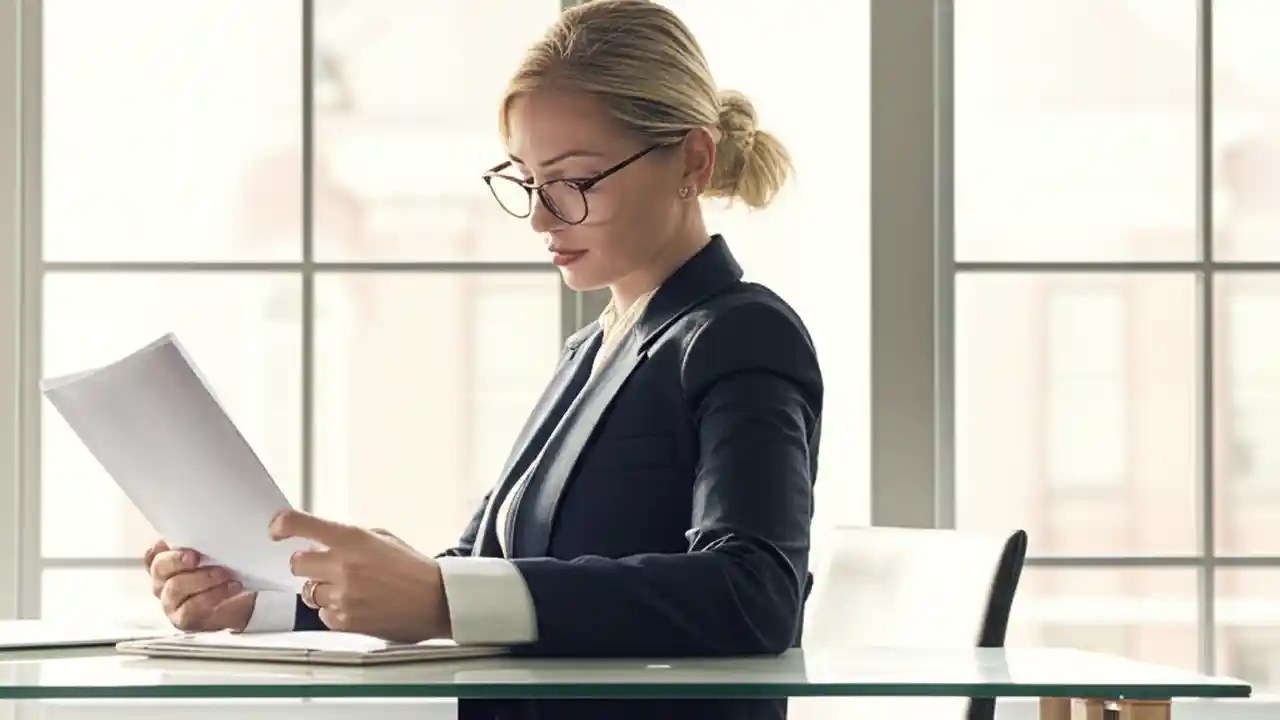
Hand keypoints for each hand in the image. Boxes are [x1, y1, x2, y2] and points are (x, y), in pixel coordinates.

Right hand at [144, 539, 254, 631]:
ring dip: (202, 578)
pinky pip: (192, 608)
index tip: (171, 541)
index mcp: (165, 564)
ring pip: (176, 587)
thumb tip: (207, 525)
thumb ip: (203, 543)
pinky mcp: (182, 620)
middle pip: (159, 568)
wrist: (241, 601)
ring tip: (224, 573)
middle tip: (197, 557)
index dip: (158, 548)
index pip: (152, 554)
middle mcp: (162, 583)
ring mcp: (170, 603)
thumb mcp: (215, 553)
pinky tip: (231, 587)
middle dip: (177, 560)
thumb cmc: (224, 572)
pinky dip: (214, 595)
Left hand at [269, 510, 450, 642]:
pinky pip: (323, 614)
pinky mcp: (345, 621)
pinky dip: (335, 611)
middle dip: (308, 565)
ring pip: (308, 591)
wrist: (438, 600)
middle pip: (296, 564)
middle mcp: (342, 565)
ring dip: (323, 589)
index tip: (276, 530)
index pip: (300, 524)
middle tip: (326, 567)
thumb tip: (319, 540)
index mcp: (351, 538)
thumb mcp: (383, 538)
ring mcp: (342, 595)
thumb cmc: (413, 568)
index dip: (281, 525)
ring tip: (352, 590)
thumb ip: (348, 538)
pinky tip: (359, 606)